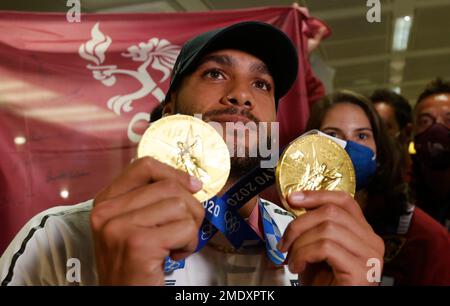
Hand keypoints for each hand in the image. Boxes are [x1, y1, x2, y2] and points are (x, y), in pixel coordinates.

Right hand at [91, 157, 203, 284]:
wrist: (123, 296)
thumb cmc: (134, 262)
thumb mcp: (134, 224)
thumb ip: (151, 200)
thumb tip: (193, 183)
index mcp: (105, 200)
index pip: (144, 166)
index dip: (174, 173)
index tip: (193, 186)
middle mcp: (106, 211)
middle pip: (168, 186)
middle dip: (190, 207)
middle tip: (185, 230)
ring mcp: (119, 226)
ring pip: (180, 205)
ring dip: (190, 228)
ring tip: (177, 245)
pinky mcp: (138, 243)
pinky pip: (185, 228)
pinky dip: (190, 243)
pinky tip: (175, 255)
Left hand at [278, 190, 384, 284]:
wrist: (330, 305)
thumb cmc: (323, 283)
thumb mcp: (316, 248)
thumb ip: (314, 226)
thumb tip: (295, 202)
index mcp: (363, 232)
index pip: (344, 200)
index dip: (317, 195)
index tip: (293, 198)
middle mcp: (372, 241)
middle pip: (331, 212)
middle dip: (300, 224)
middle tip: (284, 242)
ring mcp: (370, 256)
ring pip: (327, 228)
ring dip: (300, 243)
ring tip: (292, 260)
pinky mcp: (362, 271)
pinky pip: (326, 248)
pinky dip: (304, 255)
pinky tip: (298, 267)